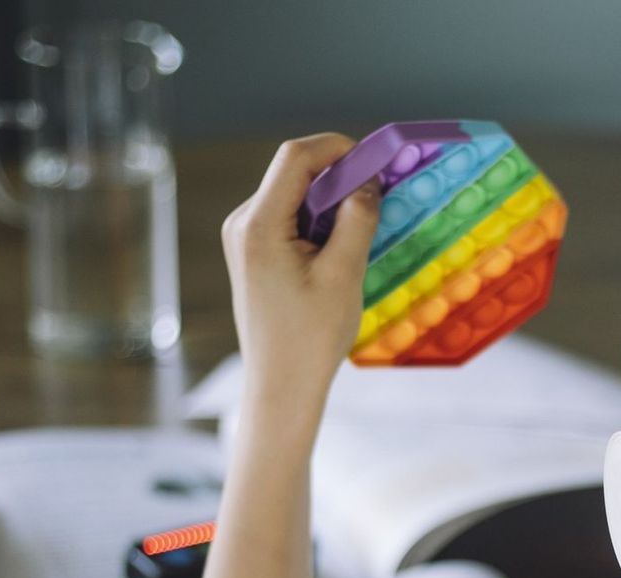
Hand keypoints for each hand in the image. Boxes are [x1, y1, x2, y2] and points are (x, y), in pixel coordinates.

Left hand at [221, 133, 380, 438]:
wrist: (281, 386)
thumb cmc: (311, 339)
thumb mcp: (344, 275)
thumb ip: (357, 220)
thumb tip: (367, 182)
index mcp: (259, 225)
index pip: (296, 157)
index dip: (338, 148)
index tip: (375, 163)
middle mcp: (243, 223)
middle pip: (294, 172)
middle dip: (338, 176)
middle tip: (377, 198)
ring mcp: (245, 238)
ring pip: (294, 195)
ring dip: (331, 202)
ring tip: (361, 232)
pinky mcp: (255, 252)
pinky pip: (290, 218)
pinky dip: (320, 222)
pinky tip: (341, 250)